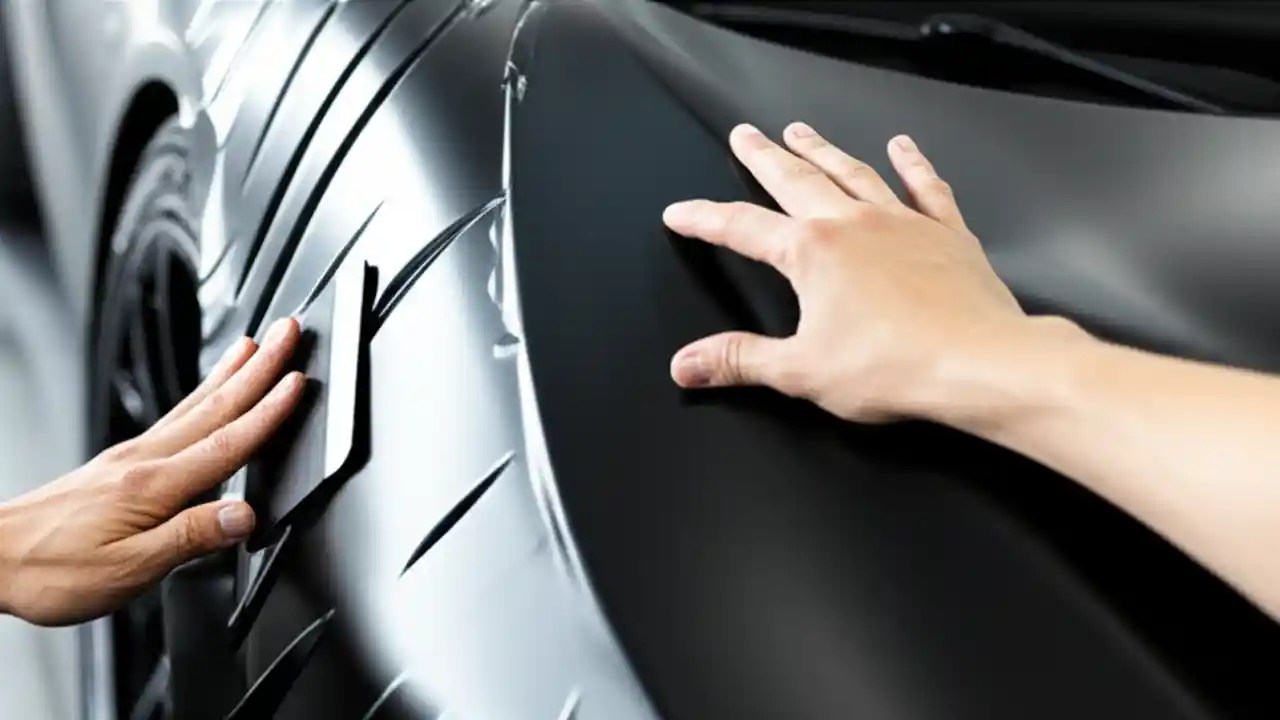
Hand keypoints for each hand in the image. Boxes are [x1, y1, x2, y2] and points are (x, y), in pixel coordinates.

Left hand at [0, 317, 302, 625]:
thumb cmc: (52, 570)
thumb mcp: (128, 568)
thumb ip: (191, 537)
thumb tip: (244, 517)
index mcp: (155, 485)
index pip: (227, 441)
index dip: (268, 413)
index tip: (299, 382)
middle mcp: (145, 460)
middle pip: (216, 406)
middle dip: (260, 367)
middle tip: (288, 332)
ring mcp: (131, 457)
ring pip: (195, 404)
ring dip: (232, 372)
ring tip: (256, 344)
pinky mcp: (119, 464)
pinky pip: (173, 416)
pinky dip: (200, 394)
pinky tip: (208, 390)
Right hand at [664, 123, 1076, 423]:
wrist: (980, 363)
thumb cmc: (896, 368)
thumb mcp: (801, 371)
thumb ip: (740, 361)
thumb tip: (688, 364)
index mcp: (812, 253)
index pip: (742, 229)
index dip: (705, 220)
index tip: (680, 212)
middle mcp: (853, 224)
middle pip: (795, 180)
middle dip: (763, 157)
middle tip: (745, 135)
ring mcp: (902, 222)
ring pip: (852, 172)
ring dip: (823, 150)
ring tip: (801, 131)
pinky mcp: (946, 233)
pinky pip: (925, 186)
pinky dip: (912, 164)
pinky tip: (904, 146)